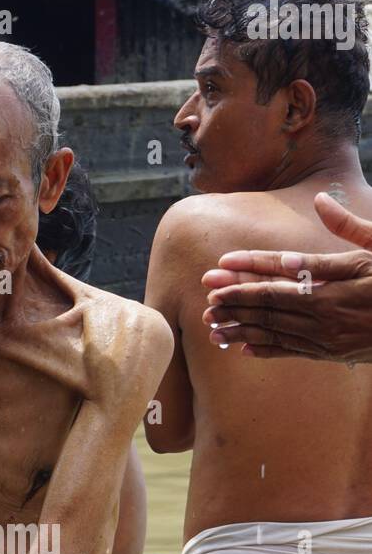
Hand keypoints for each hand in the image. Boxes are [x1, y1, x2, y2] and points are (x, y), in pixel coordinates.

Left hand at [201, 192, 371, 360]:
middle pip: (269, 307)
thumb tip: (321, 199)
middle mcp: (327, 315)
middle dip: (234, 303)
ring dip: (241, 329)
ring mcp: (327, 338)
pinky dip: (264, 349)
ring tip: (212, 327)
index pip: (281, 277)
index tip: (219, 269)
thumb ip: (349, 227)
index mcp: (336, 284)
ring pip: (274, 332)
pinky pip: (290, 353)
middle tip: (205, 300)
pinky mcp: (330, 354)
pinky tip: (242, 349)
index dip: (247, 273)